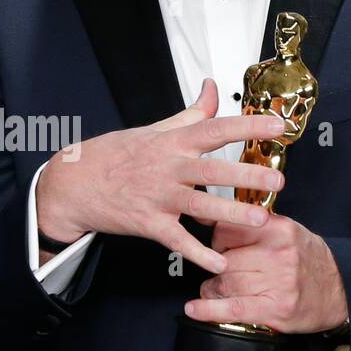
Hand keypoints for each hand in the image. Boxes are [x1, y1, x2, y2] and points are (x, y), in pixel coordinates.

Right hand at [35, 78, 287, 274]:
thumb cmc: (114, 155)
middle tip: (276, 179)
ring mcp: (158, 197)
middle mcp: (168, 168)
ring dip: (231, 213)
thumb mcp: (153, 129)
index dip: (247, 126)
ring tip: (261, 219)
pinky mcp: (148, 223)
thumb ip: (191, 113)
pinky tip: (219, 262)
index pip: (215, 128)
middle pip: (212, 169)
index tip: (277, 126)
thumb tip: (212, 88)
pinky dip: (198, 253)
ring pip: (200, 205)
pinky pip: (177, 240)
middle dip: (246, 174)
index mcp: (172, 142)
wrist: (73, 184)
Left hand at [186, 214, 348, 331]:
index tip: (219, 247)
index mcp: (279, 230)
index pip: (227, 229)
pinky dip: (209, 310)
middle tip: (221, 272)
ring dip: (214, 289)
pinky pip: (233, 308)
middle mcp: (278, 255)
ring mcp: (278, 283)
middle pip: (223, 259)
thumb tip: (209, 216)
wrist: (342, 289)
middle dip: (215, 268)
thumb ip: (252, 224)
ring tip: (216, 290)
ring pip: (225, 283)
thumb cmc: (308, 260)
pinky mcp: (275, 309)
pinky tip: (195, 309)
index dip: (217, 240)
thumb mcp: (286, 230)